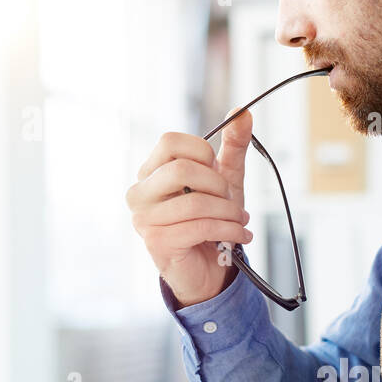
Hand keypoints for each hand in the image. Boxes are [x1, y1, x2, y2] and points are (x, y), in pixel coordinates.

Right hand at [126, 109, 253, 305]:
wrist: (208, 269)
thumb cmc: (210, 220)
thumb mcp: (225, 178)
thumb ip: (233, 145)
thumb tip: (242, 112)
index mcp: (150, 171)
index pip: (170, 142)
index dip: (202, 153)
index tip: (215, 172)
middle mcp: (139, 192)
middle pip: (181, 169)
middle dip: (218, 186)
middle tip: (230, 200)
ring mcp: (143, 218)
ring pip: (195, 202)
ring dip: (228, 213)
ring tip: (238, 221)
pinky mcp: (157, 242)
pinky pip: (200, 227)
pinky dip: (229, 231)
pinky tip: (239, 235)